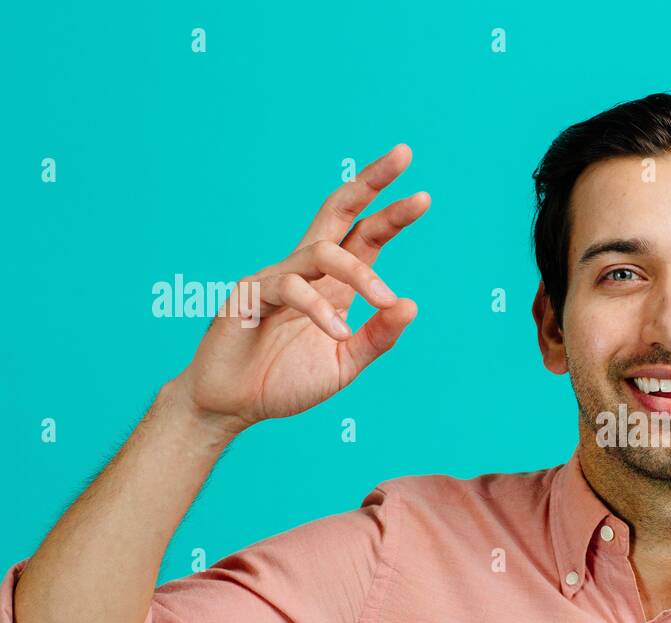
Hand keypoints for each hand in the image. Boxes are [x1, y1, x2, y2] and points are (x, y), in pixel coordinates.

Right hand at [174, 144, 429, 433]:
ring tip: (384, 300)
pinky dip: (319, 309)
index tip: (424, 195)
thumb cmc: (285, 381)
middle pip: (338, 211)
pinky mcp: (249, 295)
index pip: (366, 235)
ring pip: (322, 253)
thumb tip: (411, 305)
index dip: (392, 213)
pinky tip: (338, 333)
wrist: (232, 406)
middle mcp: (307, 271)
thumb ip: (377, 338)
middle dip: (371, 182)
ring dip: (360, 273)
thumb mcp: (344, 363)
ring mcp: (275, 278)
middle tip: (404, 156)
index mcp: (334, 283)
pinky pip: (289, 289)